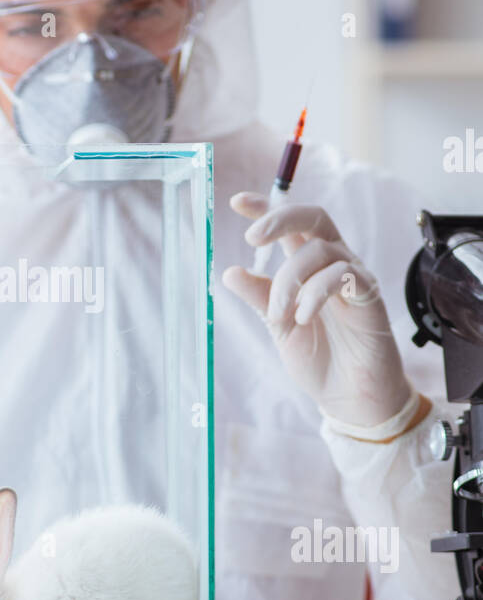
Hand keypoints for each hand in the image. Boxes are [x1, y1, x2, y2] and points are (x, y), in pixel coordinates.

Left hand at [222, 192, 419, 431]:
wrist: (350, 397)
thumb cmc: (319, 358)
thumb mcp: (278, 325)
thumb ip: (259, 298)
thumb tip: (229, 272)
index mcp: (308, 266)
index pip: (290, 225)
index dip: (266, 207)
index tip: (237, 201)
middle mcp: (332, 263)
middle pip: (313, 217)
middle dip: (280, 219)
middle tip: (252, 238)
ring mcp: (353, 277)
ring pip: (321, 250)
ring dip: (289, 280)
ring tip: (279, 315)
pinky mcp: (370, 294)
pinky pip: (345, 274)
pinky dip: (316, 292)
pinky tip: (303, 317)